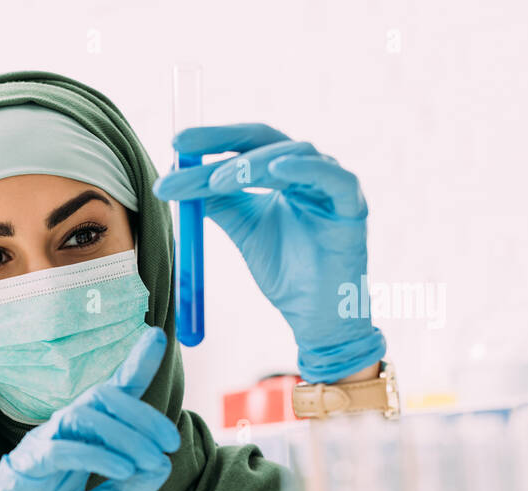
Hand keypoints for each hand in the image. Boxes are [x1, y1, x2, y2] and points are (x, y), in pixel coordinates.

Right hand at [0, 327, 180, 490]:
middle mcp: (58, 437)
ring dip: (127, 434)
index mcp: (76, 444)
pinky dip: (99, 455)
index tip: (156, 339)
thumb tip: (161, 465)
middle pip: (103, 399)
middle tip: (169, 442)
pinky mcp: (24, 468)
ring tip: (152, 460)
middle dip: (143, 414)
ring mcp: (38, 449)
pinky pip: (63, 449)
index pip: (107, 398)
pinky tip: (125, 470)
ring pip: (85, 416)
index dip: (132, 367)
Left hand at [152, 123, 385, 382]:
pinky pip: (334, 178)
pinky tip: (277, 170)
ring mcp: (332, 184)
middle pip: (263, 139)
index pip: (245, 143)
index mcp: (283, 173)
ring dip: (250, 164)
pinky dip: (304, 170)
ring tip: (216, 181)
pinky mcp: (352, 206)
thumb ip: (218, 202)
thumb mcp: (243, 229)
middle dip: (220, 140)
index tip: (174, 143)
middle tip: (182, 146)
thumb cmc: (285, 271)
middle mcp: (308, 169)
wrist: (313, 314)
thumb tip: (176, 178)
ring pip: (292, 155)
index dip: (211, 139)